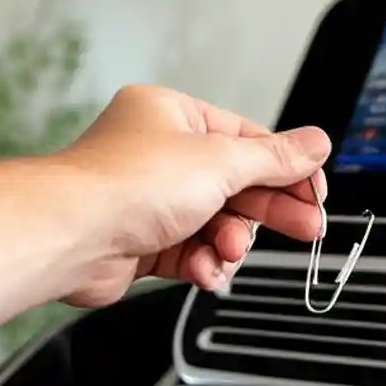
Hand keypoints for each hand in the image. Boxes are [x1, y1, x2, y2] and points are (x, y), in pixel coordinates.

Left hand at [56, 84, 330, 306]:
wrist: (70, 236)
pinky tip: (205, 268)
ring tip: (229, 250)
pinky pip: (190, 251)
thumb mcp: (221, 162)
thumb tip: (314, 143)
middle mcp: (159, 154)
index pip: (247, 140)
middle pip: (236, 183)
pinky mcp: (141, 241)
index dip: (285, 168)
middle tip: (306, 227)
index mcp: (174, 116)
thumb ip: (274, 158)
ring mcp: (149, 199)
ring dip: (229, 242)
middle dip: (268, 211)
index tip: (314, 192)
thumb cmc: (126, 185)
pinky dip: (202, 262)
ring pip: (215, 223)